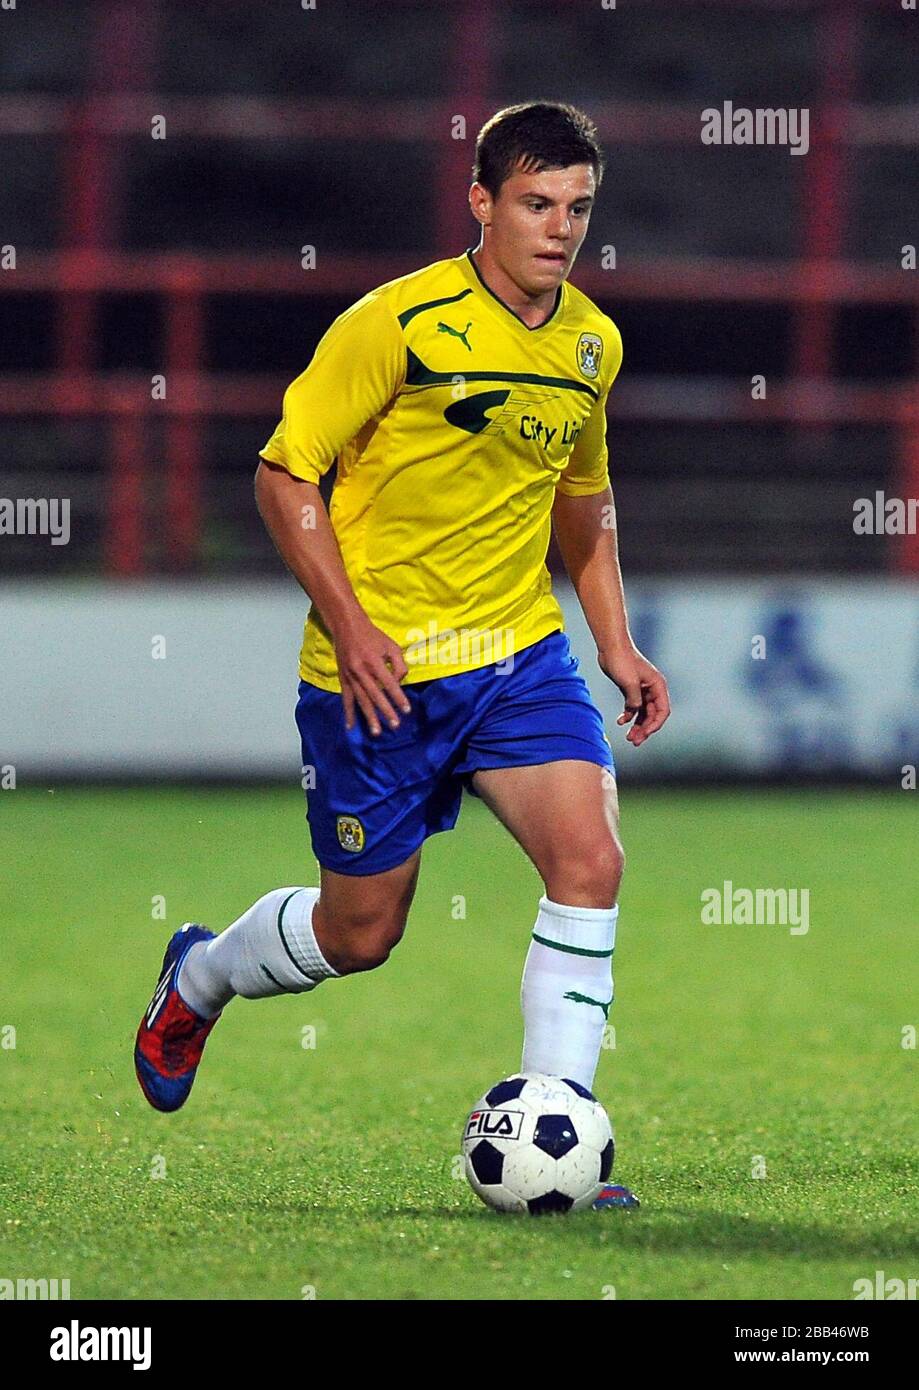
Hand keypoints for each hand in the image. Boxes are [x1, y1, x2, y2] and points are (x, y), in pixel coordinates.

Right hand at [332, 610, 411, 735]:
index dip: (398, 697)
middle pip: (375, 695)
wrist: (347, 628)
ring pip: (361, 700)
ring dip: (369, 717)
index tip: (406, 710)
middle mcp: (361, 671)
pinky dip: (349, 713)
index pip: (389, 684)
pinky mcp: (343, 679)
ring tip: (376, 732)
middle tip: (395, 725)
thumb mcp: (392, 646)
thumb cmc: (373, 636)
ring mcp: (351, 676)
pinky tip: (351, 727)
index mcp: (374, 661)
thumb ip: (399, 665)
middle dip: (385, 711)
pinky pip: (346, 699)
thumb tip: (399, 683)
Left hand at [597, 645, 670, 746]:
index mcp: (658, 686)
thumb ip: (634, 700)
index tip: (645, 734)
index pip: (663, 710)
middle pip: (653, 715)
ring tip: (629, 737)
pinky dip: (628, 716)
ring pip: (643, 714)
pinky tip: (620, 721)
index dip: (655, 724)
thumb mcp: (629, 682)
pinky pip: (633, 708)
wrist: (611, 647)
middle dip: (645, 729)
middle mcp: (652, 689)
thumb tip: (635, 713)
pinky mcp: (631, 691)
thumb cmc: (622, 660)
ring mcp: (642, 691)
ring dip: (637, 726)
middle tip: (634, 741)